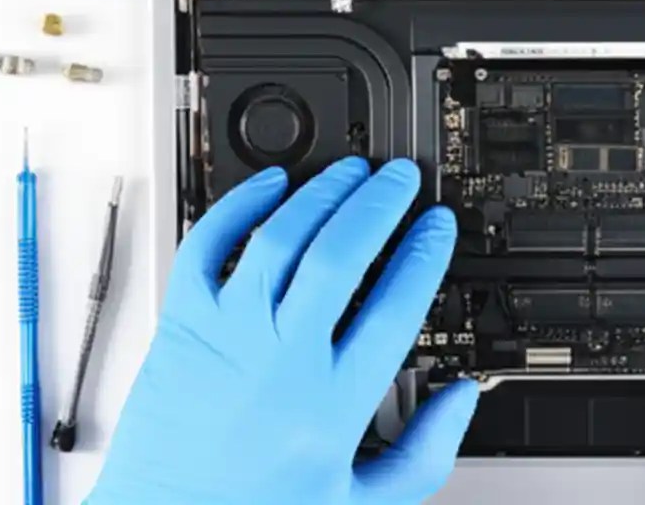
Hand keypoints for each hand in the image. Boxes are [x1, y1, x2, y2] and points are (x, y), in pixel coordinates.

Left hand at [87, 158, 477, 504]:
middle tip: (400, 178)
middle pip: (341, 254)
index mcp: (333, 403)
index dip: (425, 253)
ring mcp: (228, 335)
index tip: (437, 227)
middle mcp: (281, 359)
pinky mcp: (183, 326)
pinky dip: (237, 207)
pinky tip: (268, 187)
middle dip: (379, 203)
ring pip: (280, 239)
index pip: (397, 305)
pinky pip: (207, 247)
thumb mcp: (362, 504)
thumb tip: (461, 399)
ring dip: (320, 195)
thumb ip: (425, 454)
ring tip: (348, 173)